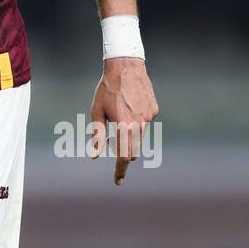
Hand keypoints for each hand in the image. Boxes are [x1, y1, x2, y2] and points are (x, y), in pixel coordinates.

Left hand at [88, 56, 158, 184]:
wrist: (126, 66)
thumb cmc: (107, 88)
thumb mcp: (96, 111)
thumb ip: (97, 134)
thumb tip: (94, 155)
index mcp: (124, 126)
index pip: (124, 157)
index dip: (120, 171)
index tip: (118, 181)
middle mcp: (139, 124)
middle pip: (133, 149)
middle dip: (123, 152)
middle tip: (109, 143)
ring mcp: (149, 117)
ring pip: (139, 136)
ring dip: (129, 135)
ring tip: (117, 116)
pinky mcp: (154, 109)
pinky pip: (144, 122)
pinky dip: (136, 121)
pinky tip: (128, 105)